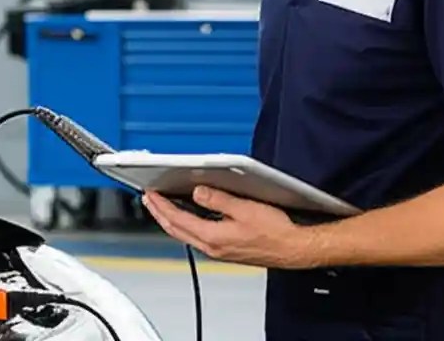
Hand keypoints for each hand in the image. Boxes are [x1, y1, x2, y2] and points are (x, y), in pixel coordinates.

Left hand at [142, 187, 321, 268]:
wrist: (295, 249)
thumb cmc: (276, 232)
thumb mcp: (245, 209)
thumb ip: (218, 200)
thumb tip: (197, 192)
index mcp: (213, 237)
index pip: (177, 219)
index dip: (161, 206)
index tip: (150, 194)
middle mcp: (213, 247)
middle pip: (176, 230)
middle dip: (159, 214)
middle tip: (148, 200)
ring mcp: (219, 251)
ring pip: (185, 235)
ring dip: (171, 220)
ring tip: (161, 207)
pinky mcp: (226, 251)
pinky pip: (197, 237)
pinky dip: (185, 226)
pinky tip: (187, 219)